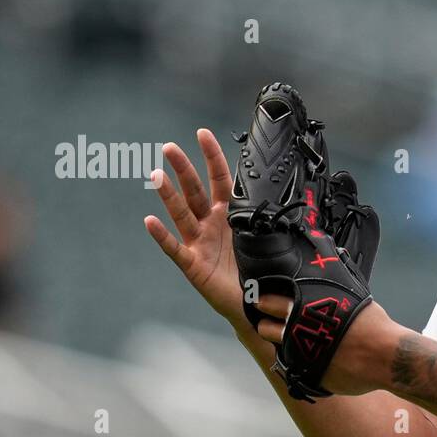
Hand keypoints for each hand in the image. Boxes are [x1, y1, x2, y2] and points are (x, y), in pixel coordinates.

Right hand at [144, 130, 248, 331]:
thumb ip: (267, 217)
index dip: (212, 157)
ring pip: (182, 214)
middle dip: (183, 168)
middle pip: (194, 190)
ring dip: (169, 195)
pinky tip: (150, 222)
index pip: (220, 179)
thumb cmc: (257, 269)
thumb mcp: (266, 238)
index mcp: (230, 214)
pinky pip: (175, 248)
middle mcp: (211, 224)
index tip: (202, 133)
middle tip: (170, 147)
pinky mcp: (193, 265)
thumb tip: (286, 194)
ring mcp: (200, 243)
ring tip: (157, 175)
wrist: (254, 302)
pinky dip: (162, 236)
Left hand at [253, 294, 400, 397]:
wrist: (385, 356)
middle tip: (275, 320)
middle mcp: (295, 328)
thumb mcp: (351, 295)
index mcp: (304, 305)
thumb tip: (332, 266)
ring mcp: (298, 352)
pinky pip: (290, 364)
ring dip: (276, 339)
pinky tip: (305, 354)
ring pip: (272, 345)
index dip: (266, 300)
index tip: (267, 300)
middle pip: (263, 324)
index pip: (268, 300)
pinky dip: (294, 358)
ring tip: (290, 337)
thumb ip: (330, 287)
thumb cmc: (373, 325)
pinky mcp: (304, 373)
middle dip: (266, 320)